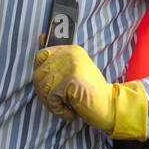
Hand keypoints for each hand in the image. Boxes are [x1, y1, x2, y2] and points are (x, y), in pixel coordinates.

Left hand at [32, 41, 147, 140]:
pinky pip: (51, 99)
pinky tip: (71, 111)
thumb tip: (41, 36)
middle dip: (45, 94)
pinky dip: (59, 110)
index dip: (40, 74)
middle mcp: (70, 54)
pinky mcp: (73, 80)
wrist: (110, 106)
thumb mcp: (73, 71)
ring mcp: (72, 66)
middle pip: (38, 75)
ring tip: (67, 106)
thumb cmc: (89, 93)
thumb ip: (57, 57)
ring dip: (52, 104)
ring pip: (43, 88)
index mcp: (70, 50)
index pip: (40, 56)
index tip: (52, 86)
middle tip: (61, 101)